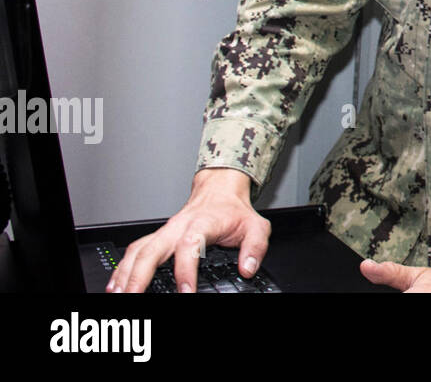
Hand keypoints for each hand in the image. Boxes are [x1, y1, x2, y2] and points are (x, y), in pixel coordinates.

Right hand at [107, 167, 269, 292]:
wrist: (220, 190)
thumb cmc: (234, 210)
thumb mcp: (256, 226)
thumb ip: (255, 247)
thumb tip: (248, 269)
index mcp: (202, 223)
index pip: (189, 247)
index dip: (185, 271)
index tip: (186, 292)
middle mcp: (178, 227)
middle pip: (152, 250)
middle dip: (140, 276)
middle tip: (134, 297)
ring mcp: (165, 231)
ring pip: (138, 251)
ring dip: (125, 273)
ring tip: (119, 294)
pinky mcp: (158, 236)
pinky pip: (135, 250)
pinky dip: (122, 268)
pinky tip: (116, 284)